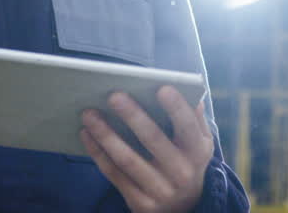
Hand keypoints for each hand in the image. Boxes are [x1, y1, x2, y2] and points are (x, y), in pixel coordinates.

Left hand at [81, 86, 213, 212]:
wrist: (182, 209)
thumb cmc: (187, 163)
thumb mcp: (200, 144)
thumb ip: (195, 119)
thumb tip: (192, 93)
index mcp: (197, 152)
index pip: (188, 127)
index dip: (176, 108)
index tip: (161, 88)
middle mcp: (182, 173)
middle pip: (154, 140)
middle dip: (133, 116)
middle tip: (114, 96)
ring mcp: (160, 191)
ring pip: (128, 159)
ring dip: (106, 135)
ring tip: (89, 114)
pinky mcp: (140, 203)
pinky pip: (114, 175)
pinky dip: (98, 153)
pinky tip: (86, 134)